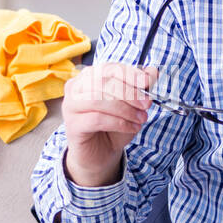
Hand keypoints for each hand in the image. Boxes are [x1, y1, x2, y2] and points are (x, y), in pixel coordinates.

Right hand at [61, 62, 157, 186]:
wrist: (100, 154)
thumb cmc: (113, 126)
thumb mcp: (131, 104)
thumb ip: (140, 86)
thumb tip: (152, 71)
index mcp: (89, 77)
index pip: (109, 68)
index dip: (130, 74)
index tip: (147, 82)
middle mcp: (75, 88)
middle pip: (102, 81)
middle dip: (129, 93)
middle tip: (147, 104)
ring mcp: (70, 106)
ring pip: (98, 99)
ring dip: (125, 109)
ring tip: (141, 118)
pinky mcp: (72, 125)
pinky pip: (96, 119)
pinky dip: (119, 123)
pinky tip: (131, 127)